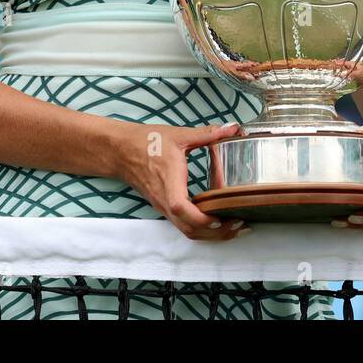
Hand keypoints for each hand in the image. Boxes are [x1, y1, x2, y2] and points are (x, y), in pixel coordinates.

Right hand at [115, 121, 250, 240]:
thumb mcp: (179, 135)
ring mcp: (164, 207)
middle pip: (189, 229)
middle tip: (241, 224)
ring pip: (187, 231)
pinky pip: (183, 225)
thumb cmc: (147, 142)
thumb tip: (233, 127)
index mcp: (169, 182)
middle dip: (216, 233)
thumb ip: (207, 134)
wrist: (121, 151)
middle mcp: (165, 200)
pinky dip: (201, 228)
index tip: (224, 216)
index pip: (182, 208)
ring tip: (234, 227)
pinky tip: (216, 220)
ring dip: (210, 234)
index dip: (203, 218)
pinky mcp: (164, 207)